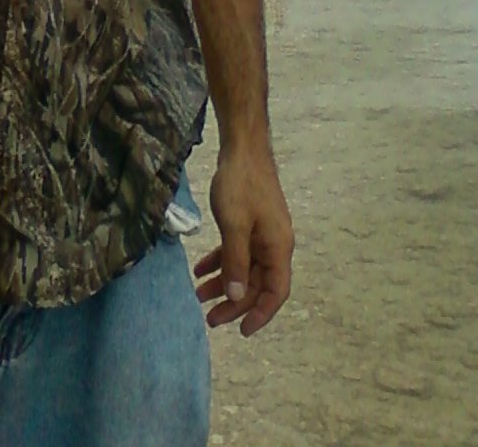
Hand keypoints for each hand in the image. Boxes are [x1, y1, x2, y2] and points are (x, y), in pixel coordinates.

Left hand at [193, 143, 293, 336]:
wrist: (242, 147)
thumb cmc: (240, 185)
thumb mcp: (234, 225)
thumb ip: (235, 262)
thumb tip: (235, 297)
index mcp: (278, 248)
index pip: (276, 292)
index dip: (260, 314)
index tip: (242, 331)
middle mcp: (274, 245)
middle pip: (256, 283)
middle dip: (233, 302)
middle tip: (209, 318)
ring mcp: (262, 234)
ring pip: (244, 268)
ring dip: (223, 283)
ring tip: (198, 295)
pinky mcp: (250, 223)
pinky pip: (236, 250)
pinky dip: (219, 261)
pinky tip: (199, 268)